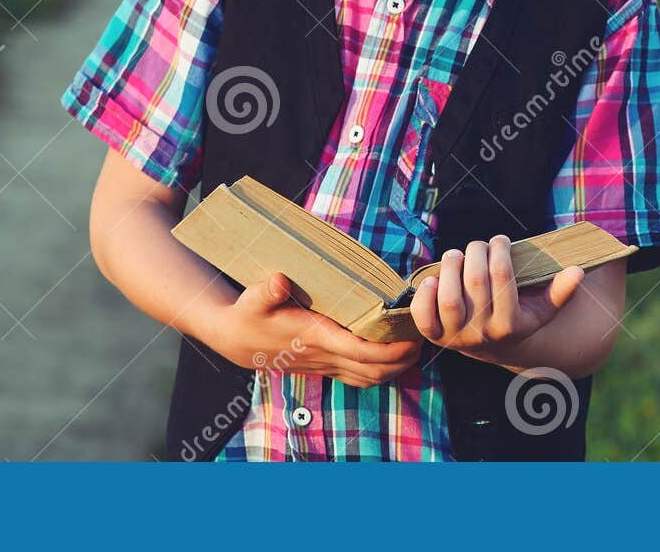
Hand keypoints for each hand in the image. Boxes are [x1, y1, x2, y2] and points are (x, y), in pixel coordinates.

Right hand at [205, 271, 420, 388]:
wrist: (236, 339)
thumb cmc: (249, 314)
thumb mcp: (252, 298)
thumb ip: (266, 290)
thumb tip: (279, 281)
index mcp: (314, 337)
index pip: (359, 351)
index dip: (389, 349)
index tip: (411, 336)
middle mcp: (324, 356)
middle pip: (374, 370)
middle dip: (402, 359)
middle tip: (423, 337)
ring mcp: (325, 365)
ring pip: (369, 378)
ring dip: (395, 367)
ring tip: (414, 346)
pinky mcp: (324, 366)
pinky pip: (359, 376)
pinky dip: (380, 370)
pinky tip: (391, 356)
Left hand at [410, 235, 583, 362]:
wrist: (491, 346)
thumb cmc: (518, 316)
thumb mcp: (542, 309)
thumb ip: (561, 292)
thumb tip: (578, 271)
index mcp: (511, 325)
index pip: (503, 277)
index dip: (500, 249)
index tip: (500, 240)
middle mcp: (482, 334)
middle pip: (475, 282)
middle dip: (476, 251)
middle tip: (479, 245)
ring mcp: (456, 337)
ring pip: (449, 297)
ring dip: (451, 265)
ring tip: (458, 254)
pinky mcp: (434, 336)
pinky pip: (423, 316)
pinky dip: (425, 293)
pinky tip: (435, 277)